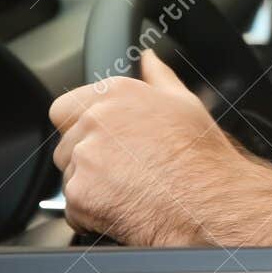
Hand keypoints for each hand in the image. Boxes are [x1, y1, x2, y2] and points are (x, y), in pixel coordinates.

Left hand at [48, 50, 250, 245]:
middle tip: (123, 171)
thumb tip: (149, 58)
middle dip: (87, 160)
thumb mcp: (185, 104)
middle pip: (66, 145)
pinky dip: (92, 214)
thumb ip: (158, 77)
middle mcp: (95, 120)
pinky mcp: (79, 194)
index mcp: (116, 94)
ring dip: (89, 186)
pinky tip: (124, 208)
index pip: (66, 107)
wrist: (205, 202)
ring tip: (129, 191)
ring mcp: (84, 158)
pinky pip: (74, 208)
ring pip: (70, 176)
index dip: (80, 127)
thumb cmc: (200, 156)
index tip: (100, 141)